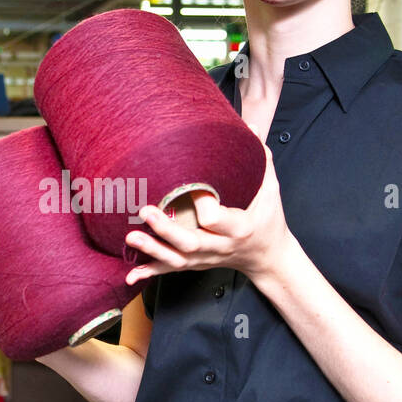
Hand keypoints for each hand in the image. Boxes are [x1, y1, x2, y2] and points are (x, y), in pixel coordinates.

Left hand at [124, 144, 293, 285]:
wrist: (267, 257)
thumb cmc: (268, 220)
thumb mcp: (270, 191)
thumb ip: (261, 160)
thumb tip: (250, 126)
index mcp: (238, 228)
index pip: (217, 220)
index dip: (204, 206)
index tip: (192, 189)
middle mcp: (220, 246)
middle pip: (190, 243)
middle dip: (165, 229)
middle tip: (144, 211)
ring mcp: (205, 258)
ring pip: (177, 259)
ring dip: (152, 250)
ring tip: (130, 237)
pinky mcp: (195, 264)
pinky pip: (170, 270)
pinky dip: (150, 272)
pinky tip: (131, 275)